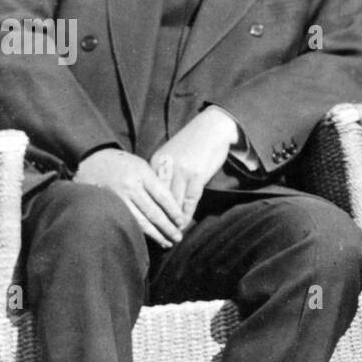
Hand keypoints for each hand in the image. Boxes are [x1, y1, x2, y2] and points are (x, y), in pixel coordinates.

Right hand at [74, 149, 186, 246]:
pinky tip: (148, 238)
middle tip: (178, 237)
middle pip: (153, 212)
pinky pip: (127, 222)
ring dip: (155, 234)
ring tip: (167, 242)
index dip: (174, 212)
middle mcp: (129, 186)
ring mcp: (117, 197)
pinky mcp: (108, 206)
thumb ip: (156, 183)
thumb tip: (173, 207)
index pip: (162, 197)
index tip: (182, 223)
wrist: (92, 160)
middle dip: (168, 227)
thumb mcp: (142, 165)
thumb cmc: (123, 163)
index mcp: (141, 173)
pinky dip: (140, 232)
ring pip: (140, 221)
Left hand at [149, 106, 239, 228]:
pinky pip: (189, 200)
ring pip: (173, 202)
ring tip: (172, 234)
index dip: (149, 208)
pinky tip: (184, 223)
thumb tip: (161, 194)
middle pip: (159, 199)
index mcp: (156, 161)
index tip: (148, 223)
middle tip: (158, 234)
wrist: (213, 127)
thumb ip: (165, 171)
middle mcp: (166, 167)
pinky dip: (186, 214)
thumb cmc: (194, 142)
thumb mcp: (173, 154)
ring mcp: (181, 172)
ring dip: (173, 220)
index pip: (149, 191)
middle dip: (159, 218)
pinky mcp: (196, 175)